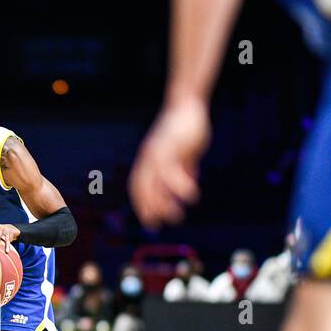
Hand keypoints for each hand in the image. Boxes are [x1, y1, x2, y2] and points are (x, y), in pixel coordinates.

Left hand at [129, 98, 209, 228]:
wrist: (187, 105)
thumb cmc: (185, 127)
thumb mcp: (183, 151)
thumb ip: (184, 165)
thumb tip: (191, 178)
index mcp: (148, 158)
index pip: (139, 185)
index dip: (142, 204)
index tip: (149, 220)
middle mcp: (150, 157)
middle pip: (145, 188)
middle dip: (150, 208)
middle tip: (158, 225)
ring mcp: (161, 153)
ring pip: (158, 184)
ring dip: (166, 203)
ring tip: (177, 216)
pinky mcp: (175, 149)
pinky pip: (175, 172)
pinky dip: (181, 187)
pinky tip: (191, 196)